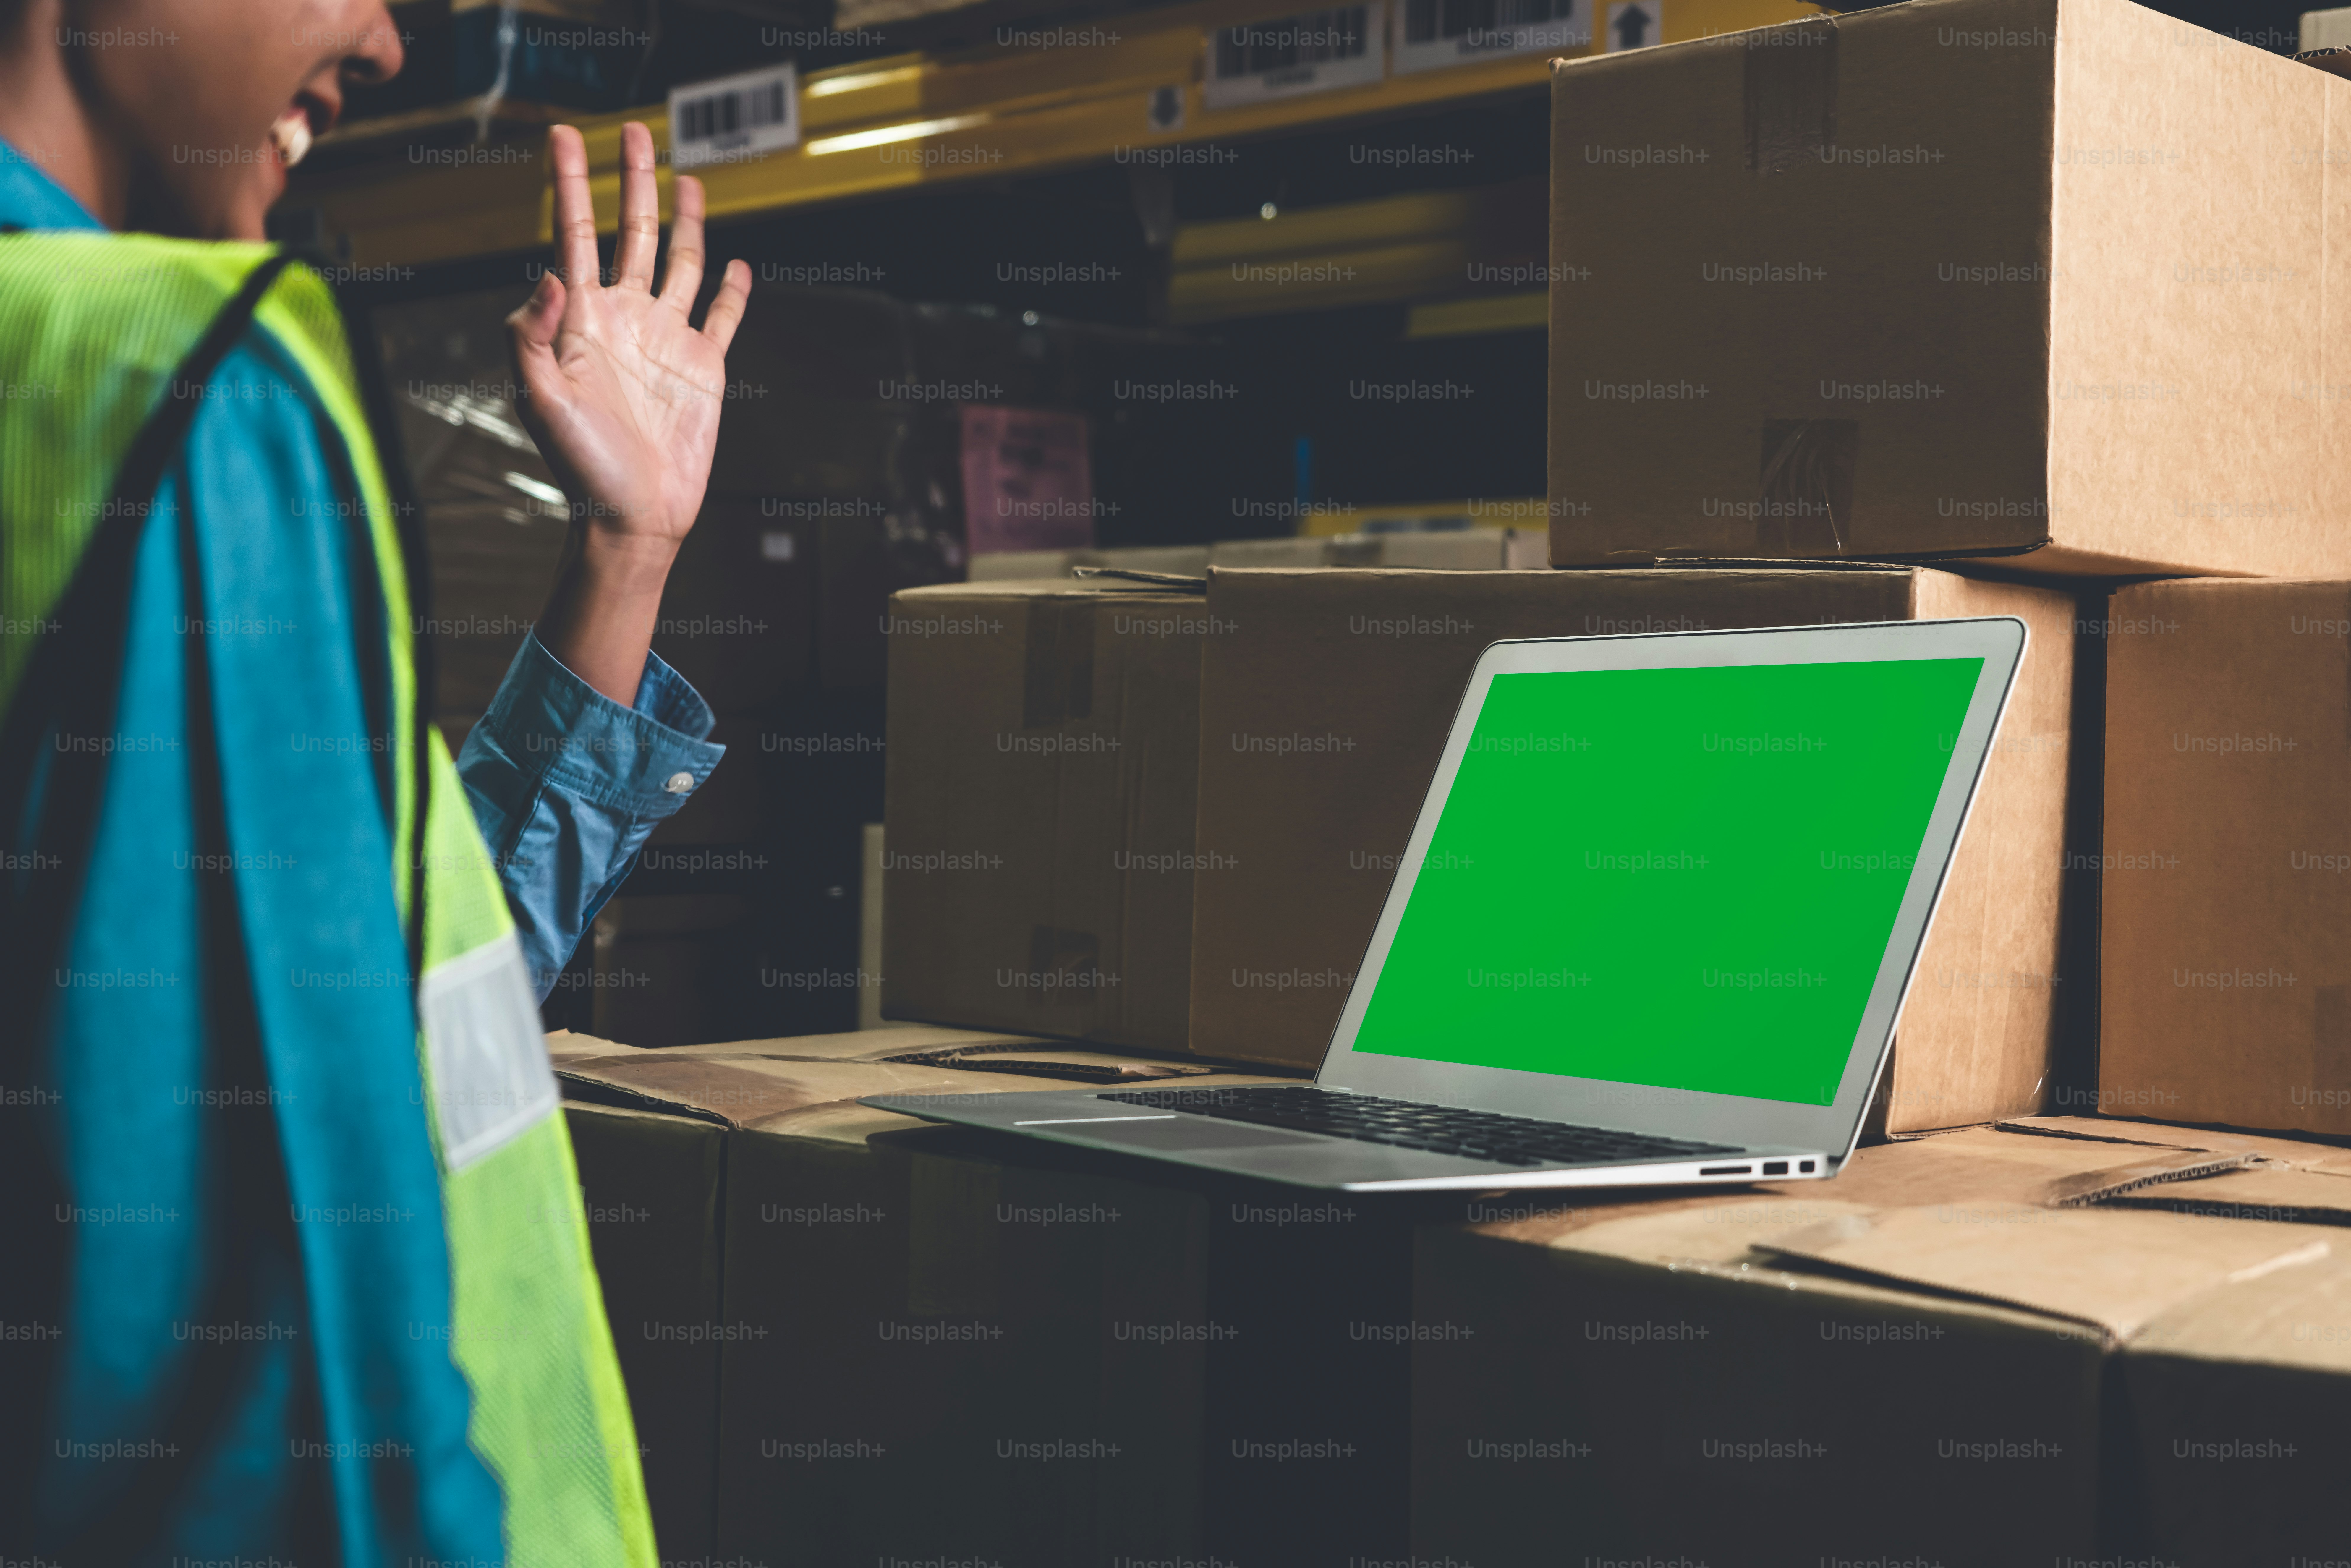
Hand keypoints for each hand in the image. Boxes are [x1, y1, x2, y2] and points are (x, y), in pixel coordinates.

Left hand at [509, 120, 751, 706]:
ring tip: (685, 178)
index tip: (564, 137)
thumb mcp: (537, 401)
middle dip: (632, 181)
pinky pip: (722, 318)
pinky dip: (733, 290)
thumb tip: (546, 275)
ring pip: (681, 263)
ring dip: (685, 221)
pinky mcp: (705, 368)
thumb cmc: (579, 467)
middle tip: (632, 130)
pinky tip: (737, 265)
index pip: (574, 234)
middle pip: (632, 232)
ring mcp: (667, 340)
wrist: (633, 518)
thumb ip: (530, 337)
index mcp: (583, 319)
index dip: (571, 185)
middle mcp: (626, 318)